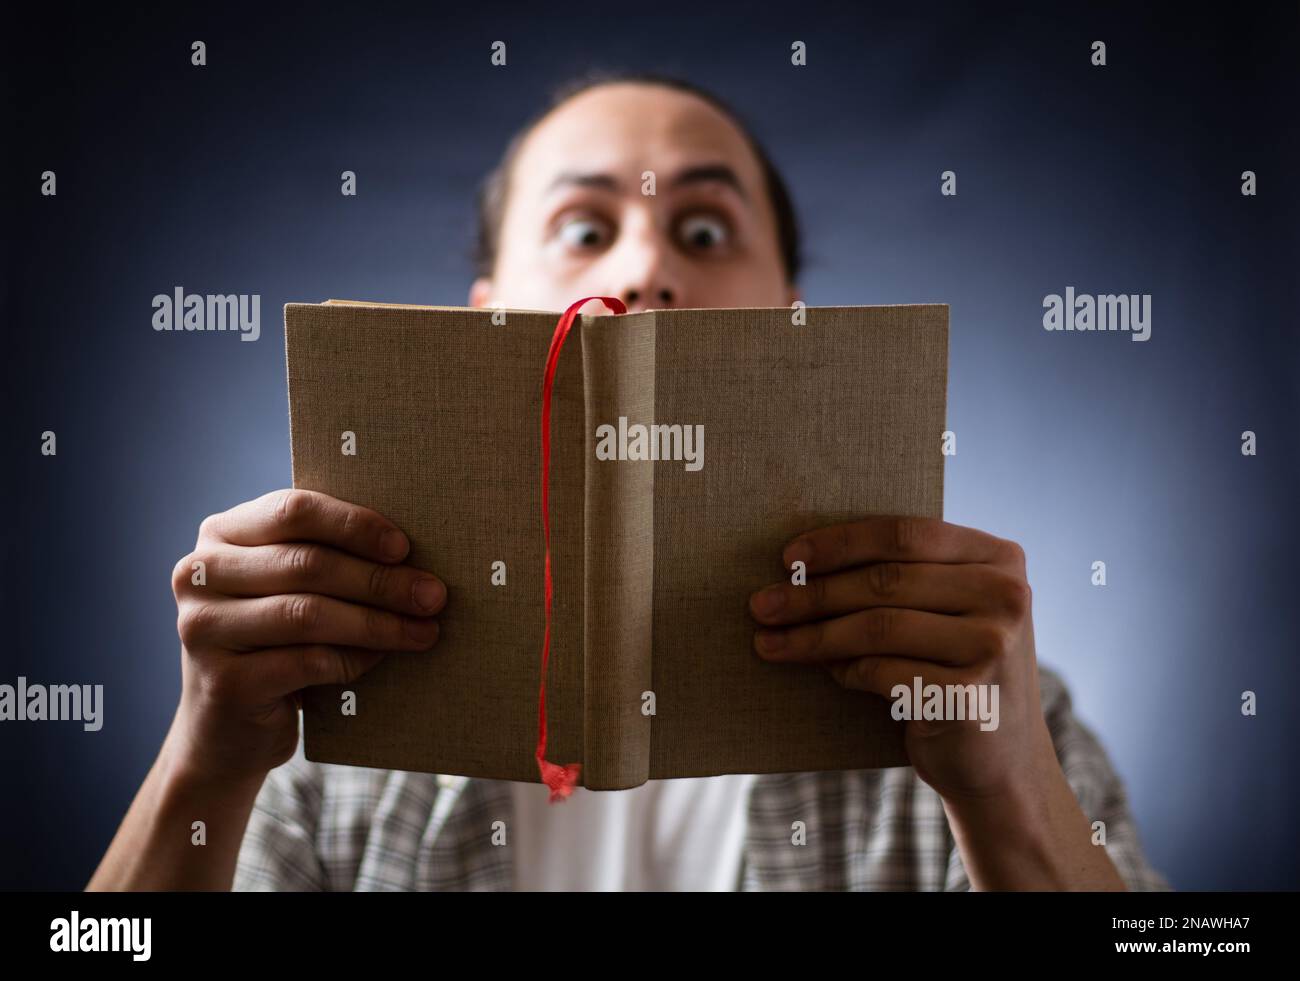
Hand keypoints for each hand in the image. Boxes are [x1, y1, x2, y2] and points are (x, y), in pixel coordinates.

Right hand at [169, 488, 445, 784]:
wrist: (224, 731)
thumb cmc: (273, 644)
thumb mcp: (287, 590)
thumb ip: (326, 559)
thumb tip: (412, 556)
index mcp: (221, 534)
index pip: (293, 510)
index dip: (355, 525)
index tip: (404, 547)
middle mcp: (199, 575)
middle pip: (307, 564)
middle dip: (380, 580)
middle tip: (434, 595)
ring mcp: (203, 629)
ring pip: (309, 613)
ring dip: (377, 622)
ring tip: (423, 631)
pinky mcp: (223, 683)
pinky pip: (307, 662)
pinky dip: (353, 659)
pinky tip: (381, 659)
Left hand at [747, 515, 1047, 805]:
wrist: (1004, 762)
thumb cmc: (957, 672)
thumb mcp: (950, 611)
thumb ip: (903, 579)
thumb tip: (802, 566)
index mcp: (999, 558)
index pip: (906, 534)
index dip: (840, 542)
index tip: (788, 557)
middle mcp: (1005, 596)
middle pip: (884, 581)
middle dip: (812, 593)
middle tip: (761, 605)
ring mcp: (992, 646)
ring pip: (876, 626)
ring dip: (813, 635)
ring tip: (769, 642)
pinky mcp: (967, 695)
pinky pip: (881, 672)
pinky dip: (846, 671)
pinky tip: (830, 672)